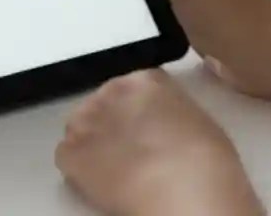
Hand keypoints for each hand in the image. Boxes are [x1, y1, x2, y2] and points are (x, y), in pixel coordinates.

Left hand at [55, 69, 262, 215]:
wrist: (182, 189)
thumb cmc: (203, 161)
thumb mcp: (199, 121)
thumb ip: (173, 113)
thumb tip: (167, 125)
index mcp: (146, 81)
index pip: (134, 86)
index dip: (140, 110)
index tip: (148, 128)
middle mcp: (111, 92)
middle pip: (105, 104)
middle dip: (114, 124)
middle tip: (132, 151)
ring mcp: (85, 121)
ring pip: (81, 128)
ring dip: (94, 144)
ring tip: (116, 170)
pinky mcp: (68, 152)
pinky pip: (67, 157)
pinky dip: (78, 170)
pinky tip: (100, 183)